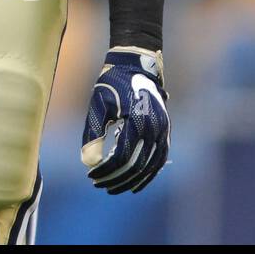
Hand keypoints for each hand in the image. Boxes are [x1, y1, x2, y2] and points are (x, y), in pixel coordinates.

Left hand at [81, 47, 169, 193]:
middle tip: (98, 184)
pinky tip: (135, 182)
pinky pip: (159, 159)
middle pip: (136, 165)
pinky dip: (148, 173)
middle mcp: (155, 128)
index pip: (121, 157)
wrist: (136, 65)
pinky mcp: (165, 132)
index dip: (106, 170)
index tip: (91, 176)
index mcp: (137, 120)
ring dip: (132, 180)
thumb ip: (93, 133)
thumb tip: (88, 163)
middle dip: (116, 178)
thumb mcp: (98, 105)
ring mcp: (163, 131)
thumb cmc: (112, 83)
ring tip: (114, 187)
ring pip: (150, 166)